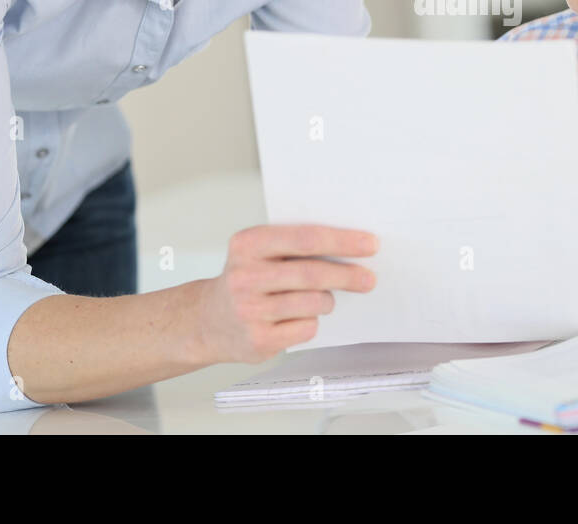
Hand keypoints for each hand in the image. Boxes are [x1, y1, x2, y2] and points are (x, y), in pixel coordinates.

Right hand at [198, 224, 377, 363]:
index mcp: (248, 244)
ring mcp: (249, 310)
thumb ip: (295, 245)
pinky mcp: (258, 339)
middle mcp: (245, 276)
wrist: (208, 321)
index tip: (369, 244)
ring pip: (313, 303)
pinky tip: (296, 318)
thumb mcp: (259, 252)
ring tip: (321, 299)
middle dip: (348, 275)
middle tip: (368, 278)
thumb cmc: (246, 280)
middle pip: (312, 273)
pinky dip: (311, 322)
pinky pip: (306, 328)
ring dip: (327, 301)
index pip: (304, 238)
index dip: (342, 241)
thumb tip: (352, 246)